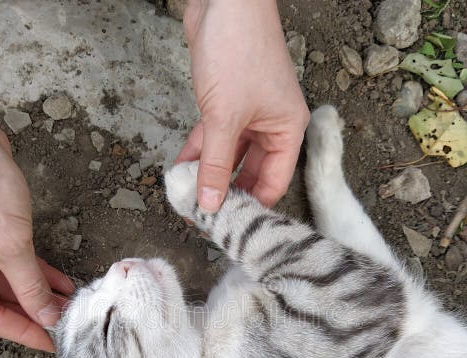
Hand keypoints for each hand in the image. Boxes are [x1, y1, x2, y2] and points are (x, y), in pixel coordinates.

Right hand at [0, 128, 73, 352]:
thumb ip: (30, 286)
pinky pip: (8, 261)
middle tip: (66, 322)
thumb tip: (47, 316)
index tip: (52, 341)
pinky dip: (32, 270)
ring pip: (5, 281)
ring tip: (70, 303)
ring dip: (37, 290)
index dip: (23, 330)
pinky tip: (60, 281)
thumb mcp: (11, 246)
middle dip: (33, 310)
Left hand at [177, 0, 309, 211]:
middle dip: (223, 192)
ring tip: (183, 196)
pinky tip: (178, 168)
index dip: (249, 207)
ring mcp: (248, 114)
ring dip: (206, 173)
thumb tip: (209, 205)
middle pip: (249, 173)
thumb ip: (215, 164)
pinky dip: (197, 151)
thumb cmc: (238, 51)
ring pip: (228, 155)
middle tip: (197, 215)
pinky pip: (213, 137)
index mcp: (287, 131)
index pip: (272, 183)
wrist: (224, 0)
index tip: (224, 227)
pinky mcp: (226, 102)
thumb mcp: (224, 118)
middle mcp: (272, 126)